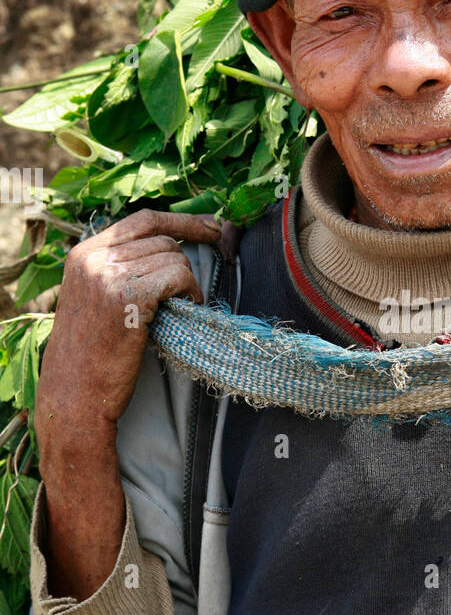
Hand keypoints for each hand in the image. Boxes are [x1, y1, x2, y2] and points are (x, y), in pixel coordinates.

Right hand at [34, 209, 220, 435]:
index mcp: (83, 253)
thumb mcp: (95, 298)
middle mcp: (93, 258)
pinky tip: (186, 311)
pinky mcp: (128, 295)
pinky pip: (178, 276)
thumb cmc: (92, 354)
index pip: (142, 220)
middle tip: (191, 291)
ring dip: (187, 283)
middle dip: (185, 264)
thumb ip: (121, 269)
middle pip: (163, 240)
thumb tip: (172, 247)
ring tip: (179, 309)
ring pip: (174, 258)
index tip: (212, 226)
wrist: (75, 394)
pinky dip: (191, 292)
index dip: (181, 221)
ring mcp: (108, 274)